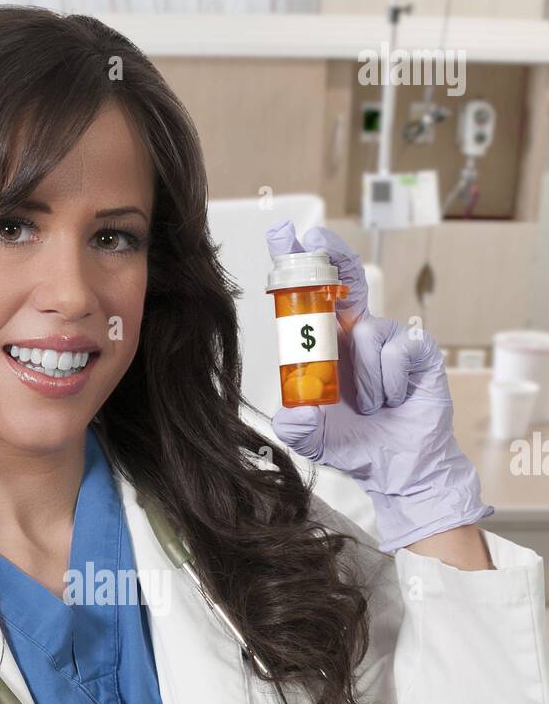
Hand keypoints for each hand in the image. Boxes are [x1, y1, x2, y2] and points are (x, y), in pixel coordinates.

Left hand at [265, 220, 493, 553]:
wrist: (396, 469)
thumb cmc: (355, 444)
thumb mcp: (315, 440)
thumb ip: (297, 428)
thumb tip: (291, 416)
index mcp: (327, 343)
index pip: (310, 297)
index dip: (298, 265)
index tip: (282, 235)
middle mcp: (358, 331)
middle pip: (346, 279)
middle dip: (330, 254)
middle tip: (315, 240)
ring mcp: (390, 337)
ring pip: (367, 334)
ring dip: (365, 382)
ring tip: (372, 407)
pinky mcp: (420, 350)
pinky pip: (398, 352)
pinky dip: (390, 384)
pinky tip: (397, 400)